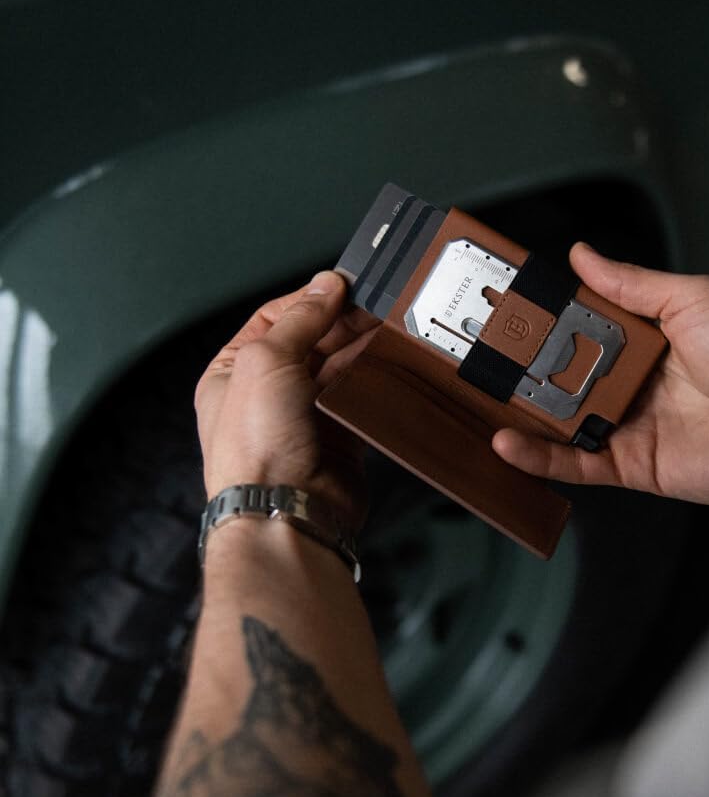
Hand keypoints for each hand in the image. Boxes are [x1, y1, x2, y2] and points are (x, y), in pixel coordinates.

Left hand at [195, 271, 379, 530]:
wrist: (287, 510)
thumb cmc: (256, 447)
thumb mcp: (266, 360)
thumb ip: (299, 318)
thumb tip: (324, 286)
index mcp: (236, 370)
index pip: (275, 318)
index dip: (309, 299)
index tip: (342, 286)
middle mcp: (268, 392)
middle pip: (311, 340)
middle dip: (341, 321)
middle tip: (372, 305)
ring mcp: (304, 415)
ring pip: (338, 367)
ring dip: (359, 348)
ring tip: (383, 327)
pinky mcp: (338, 437)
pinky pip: (358, 398)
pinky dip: (372, 380)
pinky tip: (384, 363)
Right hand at [492, 244, 708, 504]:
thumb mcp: (690, 298)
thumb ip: (630, 283)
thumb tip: (580, 255)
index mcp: (641, 342)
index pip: (576, 332)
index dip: (540, 325)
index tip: (501, 313)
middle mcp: (629, 385)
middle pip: (560, 379)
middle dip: (519, 371)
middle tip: (474, 359)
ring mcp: (629, 428)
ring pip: (561, 424)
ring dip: (520, 415)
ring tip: (478, 400)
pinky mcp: (634, 466)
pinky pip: (578, 464)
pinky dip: (541, 457)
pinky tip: (508, 442)